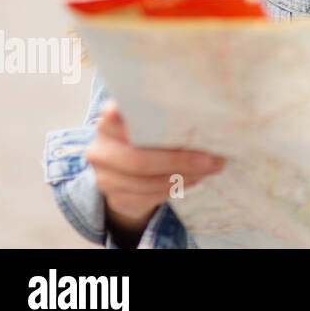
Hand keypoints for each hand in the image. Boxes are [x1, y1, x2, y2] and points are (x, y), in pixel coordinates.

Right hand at [86, 100, 224, 238]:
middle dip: (178, 160)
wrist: (130, 173)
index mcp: (109, 121)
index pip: (115, 116)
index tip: (153, 113)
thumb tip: (209, 116)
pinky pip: (148, 197)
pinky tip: (195, 178)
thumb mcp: (155, 122)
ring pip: (146, 181)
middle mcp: (100, 148)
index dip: (128, 115)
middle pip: (138, 159)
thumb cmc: (152, 137)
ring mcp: (104, 176)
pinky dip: (176, 187)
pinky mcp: (115, 198)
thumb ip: (167, 116)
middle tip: (209, 159)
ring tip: (208, 168)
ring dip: (183, 176)